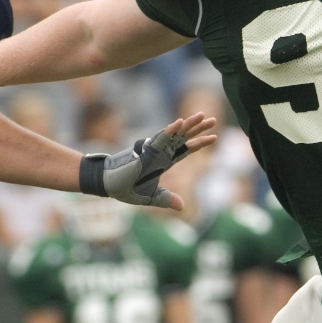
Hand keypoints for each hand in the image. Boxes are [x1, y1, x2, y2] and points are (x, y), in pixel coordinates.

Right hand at [78, 112, 217, 210]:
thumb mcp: (151, 197)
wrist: (107, 185)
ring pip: (174, 135)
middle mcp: (161, 152)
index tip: (214, 137)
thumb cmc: (125, 188)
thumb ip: (166, 199)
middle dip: (199, 129)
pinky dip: (170, 131)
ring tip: (201, 116)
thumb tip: (183, 206)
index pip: (185, 150)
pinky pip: (159, 138)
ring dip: (187, 125)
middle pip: (184, 138)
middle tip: (214, 120)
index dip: (199, 144)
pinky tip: (179, 122)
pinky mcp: (145, 149)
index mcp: (163, 162)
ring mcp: (153, 149)